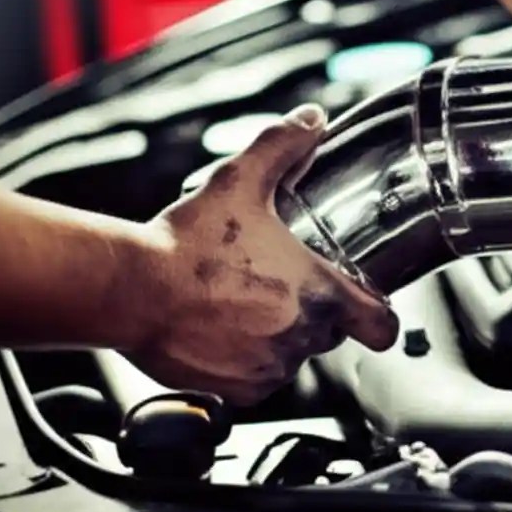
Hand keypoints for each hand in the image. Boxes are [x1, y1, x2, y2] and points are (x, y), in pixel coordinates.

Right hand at [121, 105, 398, 404]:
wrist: (130, 287)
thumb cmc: (185, 242)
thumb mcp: (240, 181)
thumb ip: (281, 147)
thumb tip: (311, 121)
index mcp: (317, 292)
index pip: (381, 325)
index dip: (380, 318)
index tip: (372, 311)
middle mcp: (300, 336)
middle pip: (331, 333)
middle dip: (315, 313)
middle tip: (279, 288)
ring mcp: (270, 367)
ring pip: (293, 356)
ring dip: (279, 337)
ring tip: (243, 305)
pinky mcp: (239, 390)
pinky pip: (260, 381)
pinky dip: (249, 363)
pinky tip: (224, 331)